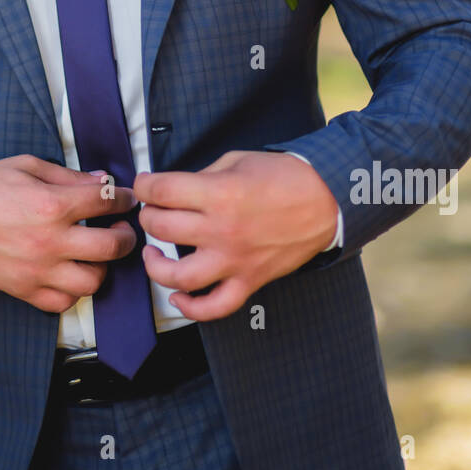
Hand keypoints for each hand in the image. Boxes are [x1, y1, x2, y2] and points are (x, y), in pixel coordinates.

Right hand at [0, 154, 137, 311]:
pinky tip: (71, 273)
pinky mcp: (25, 290)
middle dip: (126, 236)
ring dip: (102, 267)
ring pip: (93, 281)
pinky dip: (73, 291)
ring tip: (97, 254)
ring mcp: (38, 269)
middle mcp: (49, 241)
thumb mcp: (25, 167)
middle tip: (122, 229)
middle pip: (111, 246)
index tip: (124, 198)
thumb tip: (101, 181)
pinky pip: (63, 302)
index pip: (106, 202)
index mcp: (51, 204)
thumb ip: (67, 176)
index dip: (123, 198)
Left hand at [133, 150, 339, 321]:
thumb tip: (174, 191)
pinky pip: (214, 307)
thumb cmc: (283, 176)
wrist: (326, 200)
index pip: (161, 191)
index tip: (145, 185)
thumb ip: (202, 177)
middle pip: (161, 228)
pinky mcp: (249, 280)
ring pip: (178, 276)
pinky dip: (191, 308)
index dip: (144, 186)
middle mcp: (222, 230)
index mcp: (219, 193)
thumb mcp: (236, 161)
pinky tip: (178, 296)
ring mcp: (235, 260)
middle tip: (154, 210)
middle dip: (149, 215)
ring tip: (153, 253)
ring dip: (156, 265)